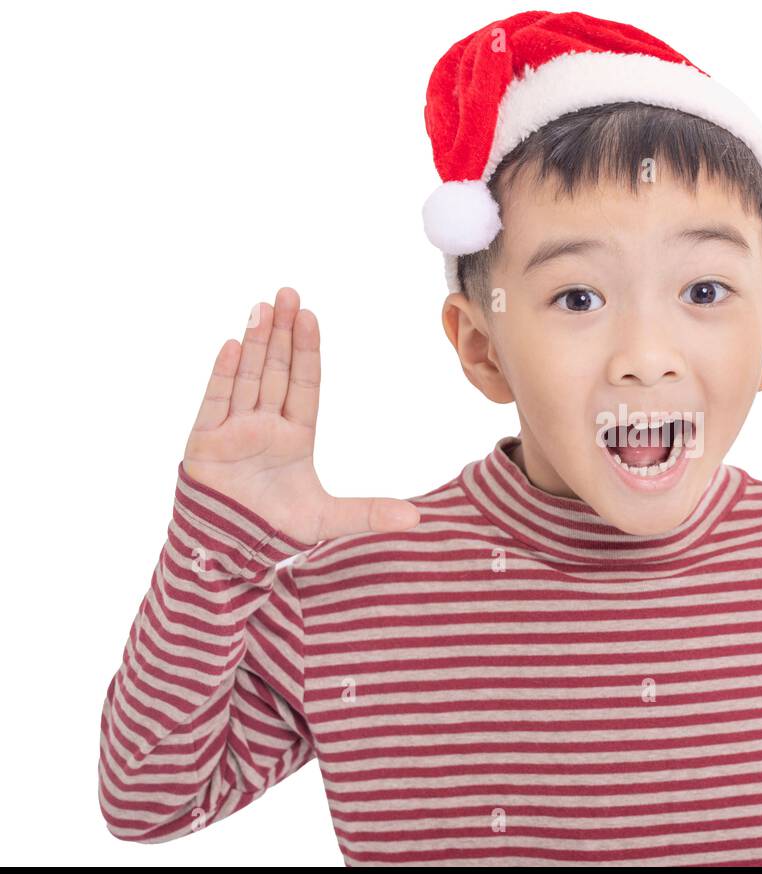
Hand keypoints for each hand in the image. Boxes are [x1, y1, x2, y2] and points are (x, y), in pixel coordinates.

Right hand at [183, 286, 420, 544]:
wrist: (230, 554)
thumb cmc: (274, 531)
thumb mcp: (328, 520)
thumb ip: (369, 513)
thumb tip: (418, 520)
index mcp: (293, 437)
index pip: (303, 384)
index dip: (306, 351)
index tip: (311, 317)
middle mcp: (263, 426)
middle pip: (274, 371)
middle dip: (281, 333)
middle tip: (289, 293)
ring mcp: (232, 431)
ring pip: (246, 377)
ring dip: (253, 342)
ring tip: (262, 307)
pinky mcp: (204, 443)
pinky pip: (214, 402)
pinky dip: (223, 374)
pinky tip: (232, 344)